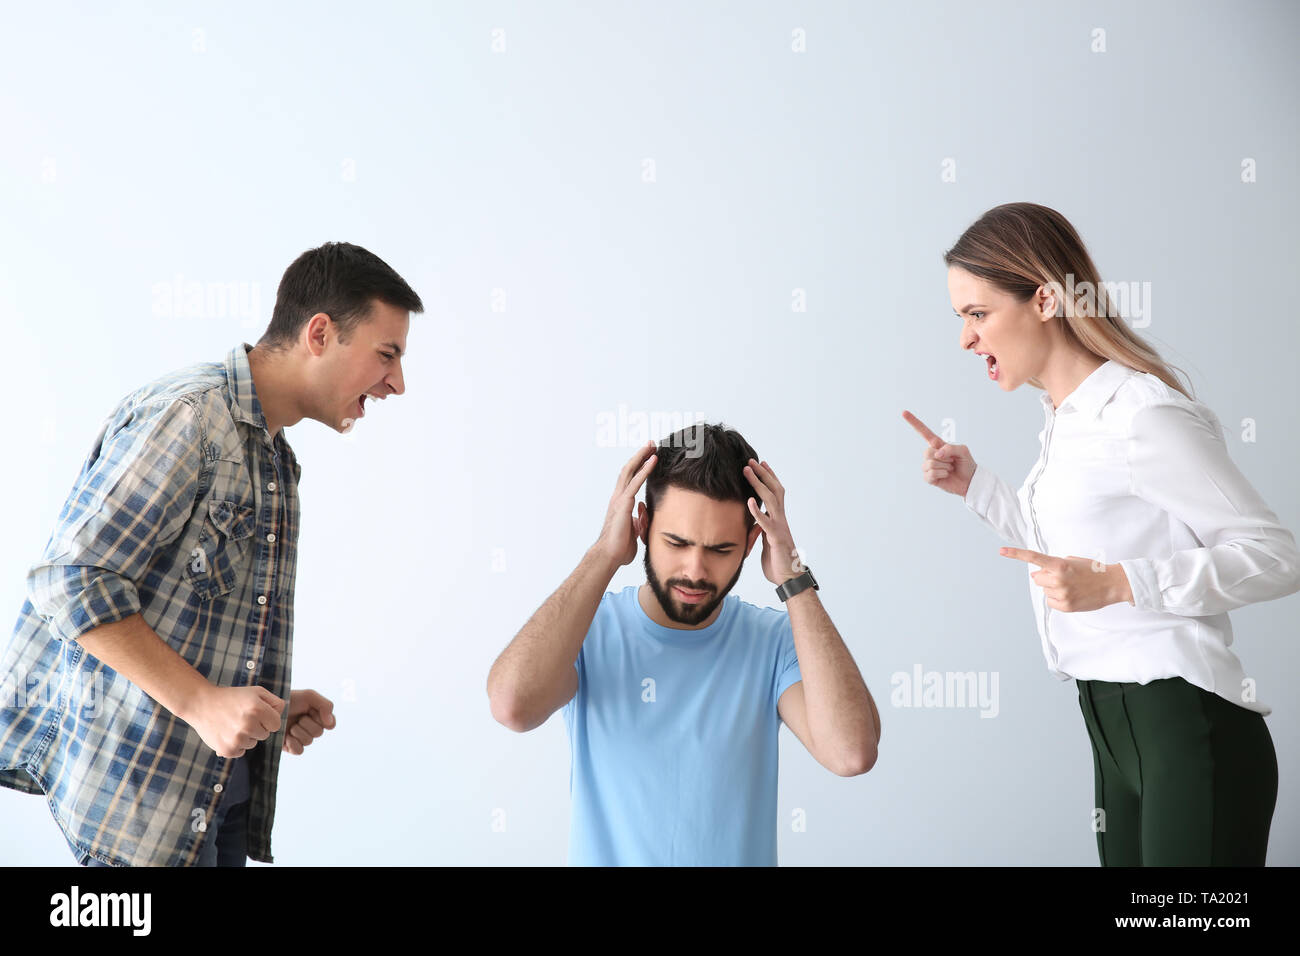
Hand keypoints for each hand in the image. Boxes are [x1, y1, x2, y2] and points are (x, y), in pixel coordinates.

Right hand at [187, 684, 284, 757]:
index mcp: (257, 709)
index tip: (258, 714)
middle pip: (265, 735)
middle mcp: (248, 724)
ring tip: (232, 724)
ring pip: (253, 744)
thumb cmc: (232, 697)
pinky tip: (226, 733)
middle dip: (257, 727)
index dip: (268, 719)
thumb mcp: (256, 692)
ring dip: (246, 736)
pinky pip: (241, 752)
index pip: (276, 725)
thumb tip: (282, 714)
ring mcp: (237, 739)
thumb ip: (275, 702)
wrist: (201, 704)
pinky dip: (236, 745)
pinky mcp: (227, 750)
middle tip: (241, 717)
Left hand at [282, 688, 336, 754]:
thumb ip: (325, 705)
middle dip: (307, 723)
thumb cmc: (290, 700)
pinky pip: (299, 750)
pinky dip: (293, 743)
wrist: (269, 707)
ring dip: (298, 731)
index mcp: (318, 717)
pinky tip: (287, 736)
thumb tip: (330, 724)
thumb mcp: (309, 696)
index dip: (322, 719)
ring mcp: (301, 738)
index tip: (312, 711)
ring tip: (290, 725)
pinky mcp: (291, 747)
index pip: (331, 724)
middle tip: (298, 717)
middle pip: (318, 733)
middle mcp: (311, 728)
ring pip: (308, 741)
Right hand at [595, 441, 656, 567]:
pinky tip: (653, 460)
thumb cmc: (620, 548)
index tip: (648, 456)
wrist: (609, 556)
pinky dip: (645, 469)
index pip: (629, 479)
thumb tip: (641, 519)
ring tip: (652, 445)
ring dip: (642, 456)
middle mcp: (618, 497)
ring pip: (630, 471)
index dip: (638, 466)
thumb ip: (637, 522)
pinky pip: (636, 482)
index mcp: (620, 503)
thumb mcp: (633, 532)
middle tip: (651, 443)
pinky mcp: (623, 504)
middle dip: (640, 455)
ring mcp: (619, 499)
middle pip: (628, 470)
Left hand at [742, 458, 802, 586]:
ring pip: (770, 500)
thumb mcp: (766, 541)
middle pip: (773, 490)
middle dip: (762, 474)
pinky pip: (765, 523)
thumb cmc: (778, 562)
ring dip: (758, 484)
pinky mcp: (775, 538)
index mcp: (778, 519)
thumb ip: (762, 530)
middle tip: (751, 461)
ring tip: (747, 471)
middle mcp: (780, 519)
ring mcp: (779, 527)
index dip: (769, 478)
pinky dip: (757, 512)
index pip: (775, 493)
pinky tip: (748, 501)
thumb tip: (755, 523)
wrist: (789, 578)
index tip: (761, 464)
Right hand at [903, 410, 975, 497]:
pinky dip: (942, 475)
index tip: (903, 412)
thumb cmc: (966, 464)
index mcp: (937, 445)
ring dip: (944, 467)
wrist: (970, 480)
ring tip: (950, 469)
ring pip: (930, 463)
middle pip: (927, 452)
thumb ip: (951, 448)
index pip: (923, 432)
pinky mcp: (928, 477)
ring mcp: (928, 466)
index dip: (914, 422)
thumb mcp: (963, 450)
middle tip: (952, 461)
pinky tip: (946, 475)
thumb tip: (936, 455)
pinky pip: (930, 474)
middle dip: (944, 458)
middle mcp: (931, 454)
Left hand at [1000, 548, 1133, 611]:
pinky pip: (1051, 601)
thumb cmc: (1092, 570)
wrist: (1113, 584)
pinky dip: (1057, 598)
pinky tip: (1072, 594)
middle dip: (1046, 576)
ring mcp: (1062, 594)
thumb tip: (1034, 574)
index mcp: (1060, 565)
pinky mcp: (1066, 606)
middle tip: (1063, 576)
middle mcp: (1058, 580)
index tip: (1001, 551)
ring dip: (1053, 587)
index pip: (1034, 558)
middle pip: (1037, 578)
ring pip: (1044, 590)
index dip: (1016, 554)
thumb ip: (1052, 566)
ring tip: (1072, 586)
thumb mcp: (1072, 561)